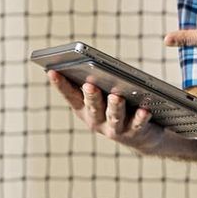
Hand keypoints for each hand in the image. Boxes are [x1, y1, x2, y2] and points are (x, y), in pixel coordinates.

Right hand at [48, 71, 191, 157]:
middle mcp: (96, 121)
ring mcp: (114, 129)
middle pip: (93, 107)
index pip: (70, 95)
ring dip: (114, 107)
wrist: (142, 136)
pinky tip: (144, 110)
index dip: (60, 85)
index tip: (52, 71)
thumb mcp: (104, 94)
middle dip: (91, 96)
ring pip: (114, 117)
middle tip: (89, 84)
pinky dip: (140, 118)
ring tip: (116, 97)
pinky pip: (137, 125)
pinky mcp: (134, 133)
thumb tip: (90, 61)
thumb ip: (97, 81)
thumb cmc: (118, 106)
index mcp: (84, 108)